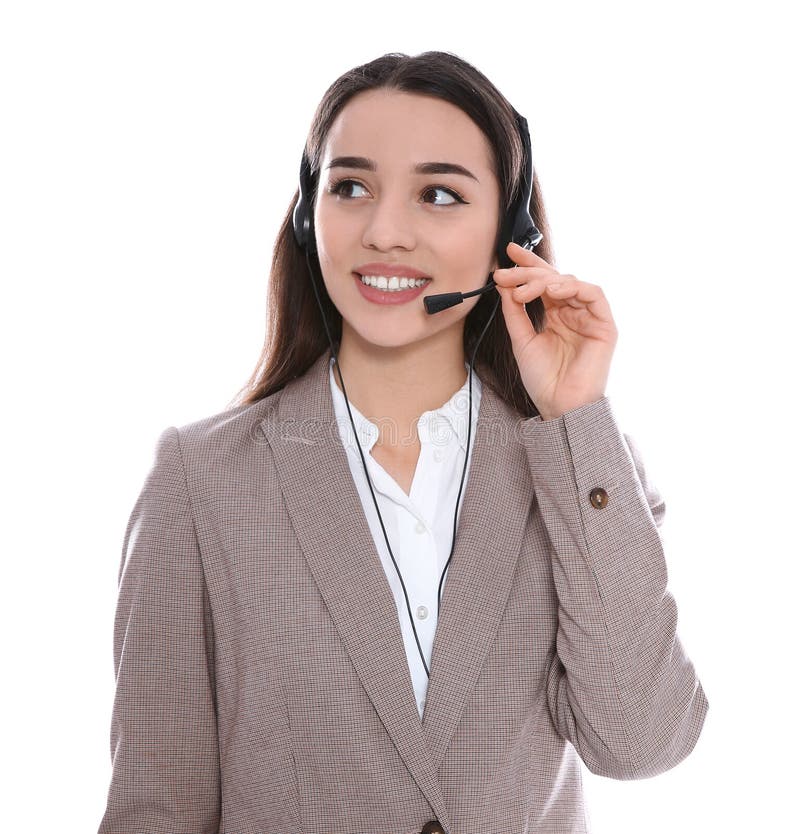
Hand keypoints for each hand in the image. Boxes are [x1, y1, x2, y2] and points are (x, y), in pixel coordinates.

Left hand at [492, 241, 617, 419]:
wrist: (560, 406)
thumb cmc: (543, 379)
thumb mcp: (521, 339)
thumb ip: (514, 311)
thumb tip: (503, 282)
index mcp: (555, 315)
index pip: (542, 283)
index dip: (527, 266)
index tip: (506, 253)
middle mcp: (573, 312)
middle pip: (554, 278)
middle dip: (529, 271)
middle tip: (507, 271)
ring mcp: (589, 317)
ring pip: (571, 282)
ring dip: (545, 281)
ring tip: (523, 290)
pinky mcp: (604, 325)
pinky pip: (593, 294)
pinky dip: (573, 287)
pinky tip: (553, 291)